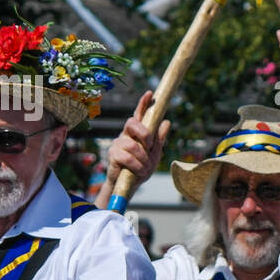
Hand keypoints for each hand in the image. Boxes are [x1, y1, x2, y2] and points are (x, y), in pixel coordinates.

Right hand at [96, 91, 171, 207]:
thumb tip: (166, 122)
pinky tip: (140, 171)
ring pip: (133, 145)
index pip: (139, 115)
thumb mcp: (154, 154)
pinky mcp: (112, 155)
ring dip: (144, 158)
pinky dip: (138, 166)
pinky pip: (128, 157)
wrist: (129, 186)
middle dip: (144, 134)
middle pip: (131, 122)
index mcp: (136, 133)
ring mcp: (117, 144)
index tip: (150, 93)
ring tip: (146, 167)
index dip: (143, 103)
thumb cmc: (141, 168)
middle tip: (150, 146)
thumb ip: (159, 139)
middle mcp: (125, 135)